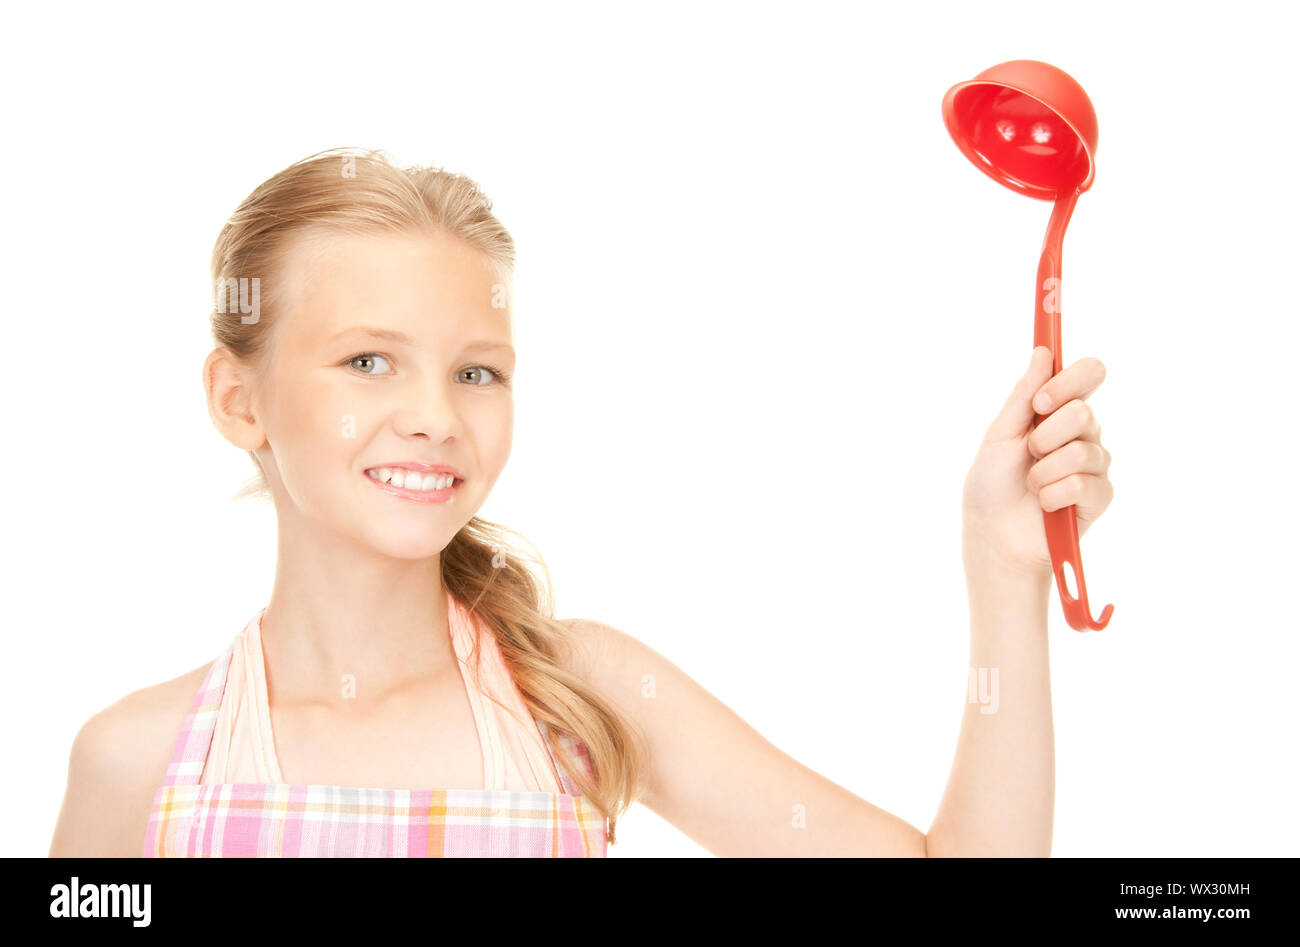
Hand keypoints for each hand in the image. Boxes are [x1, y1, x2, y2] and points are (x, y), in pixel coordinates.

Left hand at [961, 346, 1113, 578]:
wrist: (992, 532)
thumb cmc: (992, 483)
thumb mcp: (1001, 434)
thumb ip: (1024, 394)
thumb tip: (1044, 351)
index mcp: (1059, 412)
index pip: (1089, 374)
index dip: (1069, 382)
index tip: (1039, 403)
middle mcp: (1083, 434)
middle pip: (1083, 413)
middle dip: (1044, 437)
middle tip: (1029, 454)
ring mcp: (1094, 465)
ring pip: (1081, 451)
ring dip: (1043, 471)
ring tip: (1032, 485)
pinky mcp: (1100, 496)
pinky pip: (1082, 484)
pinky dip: (1052, 495)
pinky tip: (1046, 505)